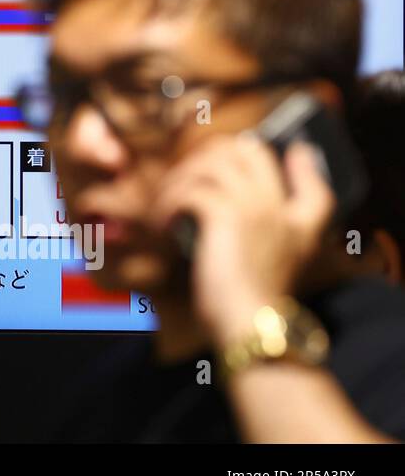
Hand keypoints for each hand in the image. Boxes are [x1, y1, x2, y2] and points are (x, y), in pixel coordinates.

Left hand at [154, 135, 334, 344]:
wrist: (252, 325)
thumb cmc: (253, 301)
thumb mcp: (273, 266)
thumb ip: (264, 233)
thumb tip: (227, 213)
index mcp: (300, 224)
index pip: (314, 182)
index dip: (300, 164)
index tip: (290, 153)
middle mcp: (279, 207)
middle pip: (250, 150)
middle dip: (211, 155)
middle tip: (187, 178)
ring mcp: (253, 206)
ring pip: (210, 163)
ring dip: (179, 179)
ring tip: (165, 204)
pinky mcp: (224, 213)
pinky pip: (189, 190)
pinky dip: (168, 204)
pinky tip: (162, 224)